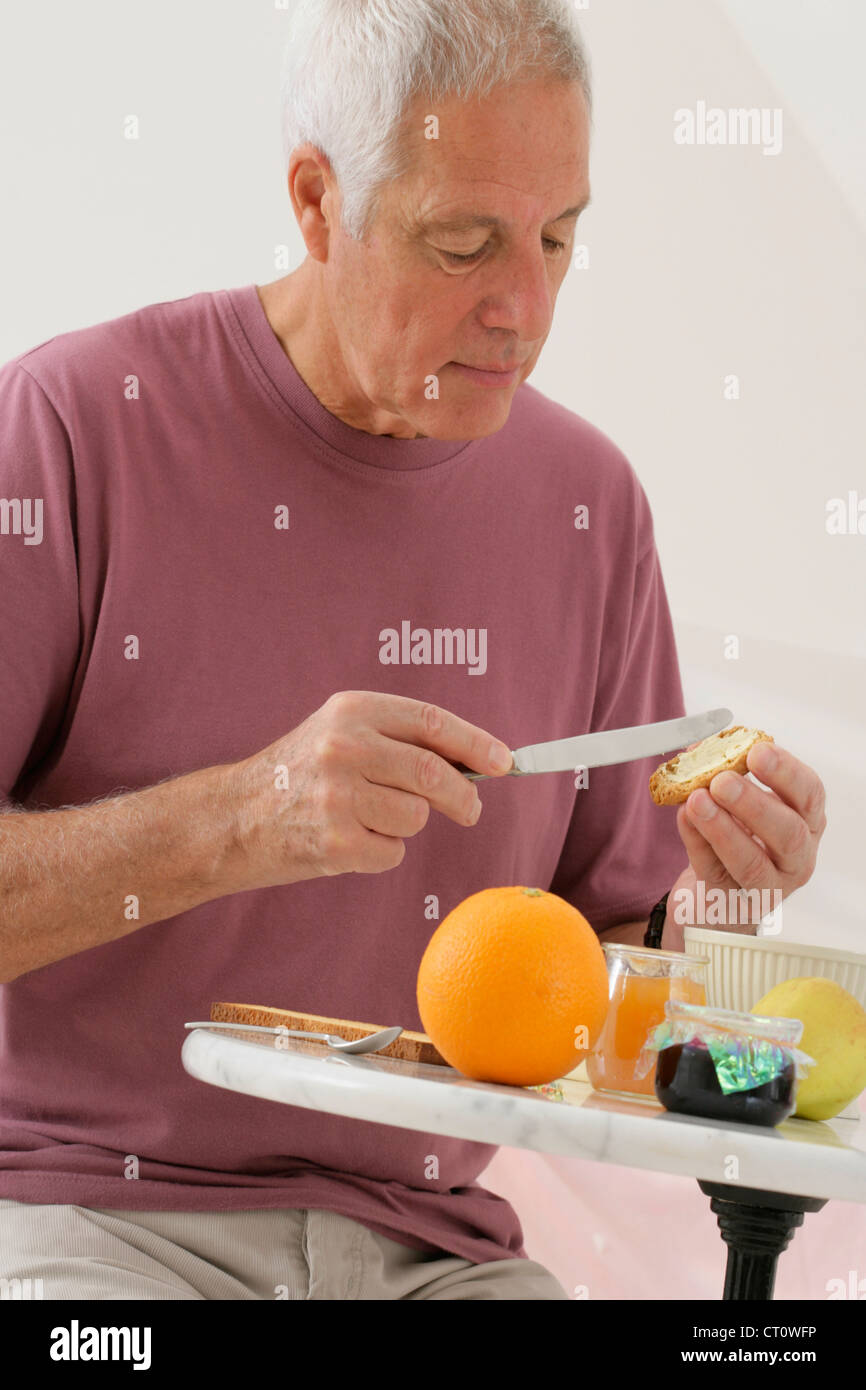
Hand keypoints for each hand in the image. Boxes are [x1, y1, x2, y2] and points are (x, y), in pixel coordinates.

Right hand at [222, 690, 512, 888]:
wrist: (234, 816)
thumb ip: (399, 738)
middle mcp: (344, 747)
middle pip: (434, 774)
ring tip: (371, 819)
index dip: (475, 743)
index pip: (431, 722)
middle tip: (471, 809)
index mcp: (351, 710)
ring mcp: (337, 796)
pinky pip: (392, 853)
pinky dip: (382, 853)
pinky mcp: (334, 842)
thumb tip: (477, 761)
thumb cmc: (299, 774)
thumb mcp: (339, 731)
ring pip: (416, 816)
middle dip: (464, 797)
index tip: (503, 761)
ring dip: (408, 825)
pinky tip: (350, 841)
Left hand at [666, 739, 826, 936]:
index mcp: (806, 821)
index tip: (758, 751)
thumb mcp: (742, 805)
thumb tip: (700, 748)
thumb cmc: (739, 840)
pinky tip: (684, 819)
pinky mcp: (733, 905)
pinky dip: (697, 843)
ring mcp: (769, 887)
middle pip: (789, 833)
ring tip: (697, 801)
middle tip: (722, 781)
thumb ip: (727, 776)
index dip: (786, 772)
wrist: (719, 897)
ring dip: (723, 829)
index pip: (810, 795)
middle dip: (754, 803)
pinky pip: (715, 873)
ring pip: (753, 864)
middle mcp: (797, 857)